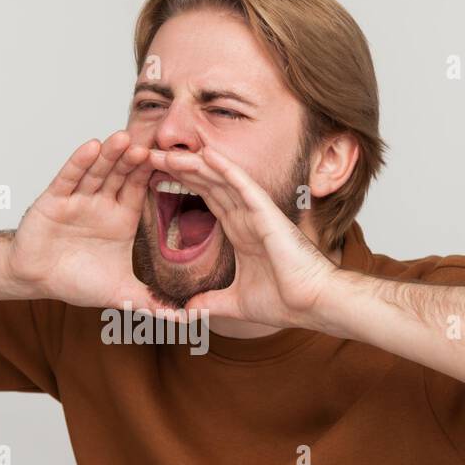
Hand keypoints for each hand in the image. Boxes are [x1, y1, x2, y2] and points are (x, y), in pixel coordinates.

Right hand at [8, 131, 175, 316]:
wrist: (37, 279)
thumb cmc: (76, 280)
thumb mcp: (120, 293)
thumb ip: (150, 302)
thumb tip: (183, 320)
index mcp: (122, 216)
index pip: (142, 188)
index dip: (155, 174)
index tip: (176, 161)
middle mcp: (103, 202)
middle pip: (122, 173)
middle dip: (135, 158)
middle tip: (153, 144)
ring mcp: (79, 197)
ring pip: (98, 170)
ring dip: (110, 154)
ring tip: (124, 138)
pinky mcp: (54, 198)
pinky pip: (69, 177)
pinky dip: (79, 163)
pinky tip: (92, 147)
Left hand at [147, 145, 337, 327]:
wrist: (312, 305)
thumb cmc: (285, 301)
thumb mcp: (235, 303)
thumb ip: (210, 304)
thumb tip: (188, 312)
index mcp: (240, 233)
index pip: (206, 201)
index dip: (182, 185)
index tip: (156, 175)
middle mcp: (247, 218)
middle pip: (208, 185)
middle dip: (181, 169)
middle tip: (152, 154)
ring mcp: (257, 214)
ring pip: (221, 181)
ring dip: (195, 164)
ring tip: (168, 152)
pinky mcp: (268, 215)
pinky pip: (244, 186)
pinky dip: (226, 169)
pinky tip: (207, 154)